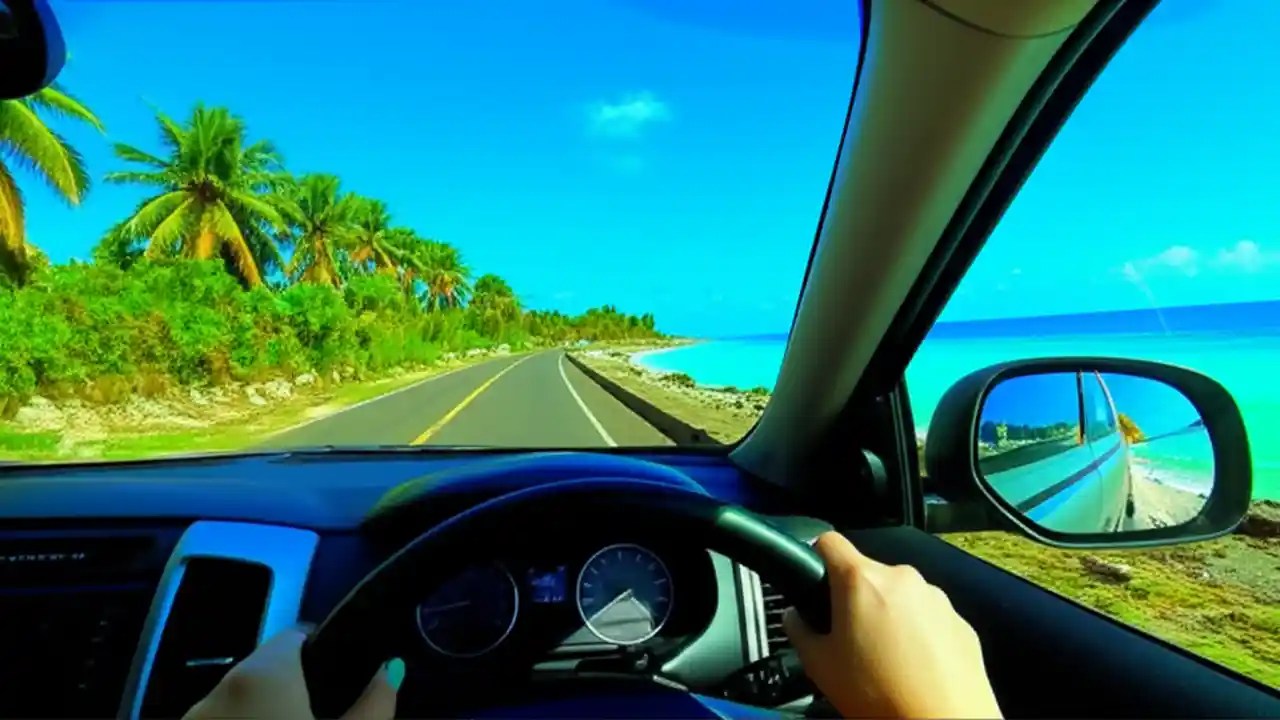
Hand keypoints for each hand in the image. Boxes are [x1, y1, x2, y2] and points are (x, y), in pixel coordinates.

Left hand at [183, 628, 404, 719]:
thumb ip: (374, 703)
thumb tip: (391, 668)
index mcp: (261, 676)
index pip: (295, 637)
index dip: (322, 655)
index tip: (339, 684)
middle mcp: (215, 690)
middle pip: (265, 673)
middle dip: (291, 692)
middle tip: (320, 718)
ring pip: (236, 706)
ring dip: (260, 716)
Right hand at [783, 532, 1000, 719]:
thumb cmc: (884, 697)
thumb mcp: (819, 665)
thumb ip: (798, 629)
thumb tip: (795, 617)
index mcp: (861, 581)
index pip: (828, 541)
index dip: (816, 556)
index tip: (816, 575)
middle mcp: (901, 578)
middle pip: (866, 574)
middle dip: (854, 600)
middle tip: (849, 640)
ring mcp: (935, 598)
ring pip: (899, 596)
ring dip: (888, 617)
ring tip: (884, 661)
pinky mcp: (959, 620)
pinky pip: (928, 617)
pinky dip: (918, 634)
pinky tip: (911, 668)